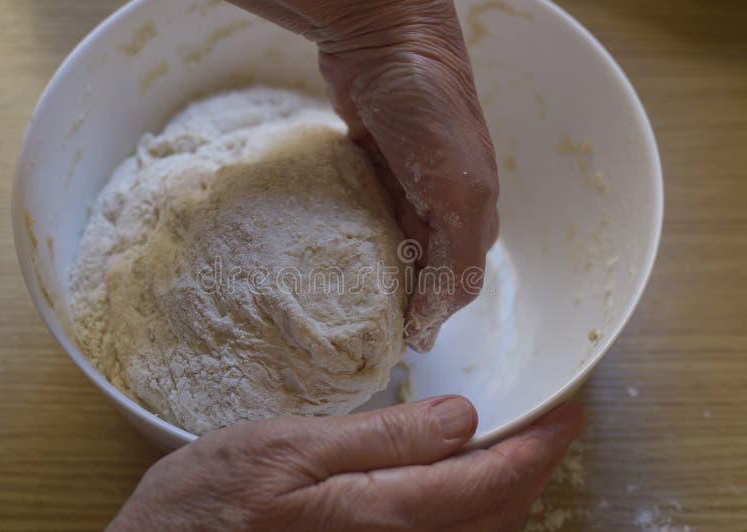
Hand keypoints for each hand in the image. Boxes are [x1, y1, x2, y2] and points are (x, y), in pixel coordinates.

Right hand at [109, 399, 582, 530]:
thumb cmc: (211, 504)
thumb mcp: (286, 450)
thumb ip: (379, 441)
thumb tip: (461, 420)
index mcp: (381, 514)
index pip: (491, 481)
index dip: (540, 445)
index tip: (568, 411)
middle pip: (498, 516)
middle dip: (534, 466)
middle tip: (550, 420)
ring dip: (509, 490)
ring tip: (517, 444)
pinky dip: (475, 513)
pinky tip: (464, 484)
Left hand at [229, 0, 499, 350]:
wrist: (384, 41)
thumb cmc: (432, 112)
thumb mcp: (461, 192)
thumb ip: (459, 260)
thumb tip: (433, 326)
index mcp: (472, 218)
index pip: (453, 289)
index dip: (425, 319)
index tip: (388, 346)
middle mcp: (441, 208)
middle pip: (419, 273)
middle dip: (393, 303)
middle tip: (355, 333)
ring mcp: (403, 189)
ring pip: (386, 250)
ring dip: (367, 276)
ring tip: (334, 306)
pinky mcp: (369, 172)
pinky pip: (359, 220)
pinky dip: (345, 241)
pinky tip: (325, 259)